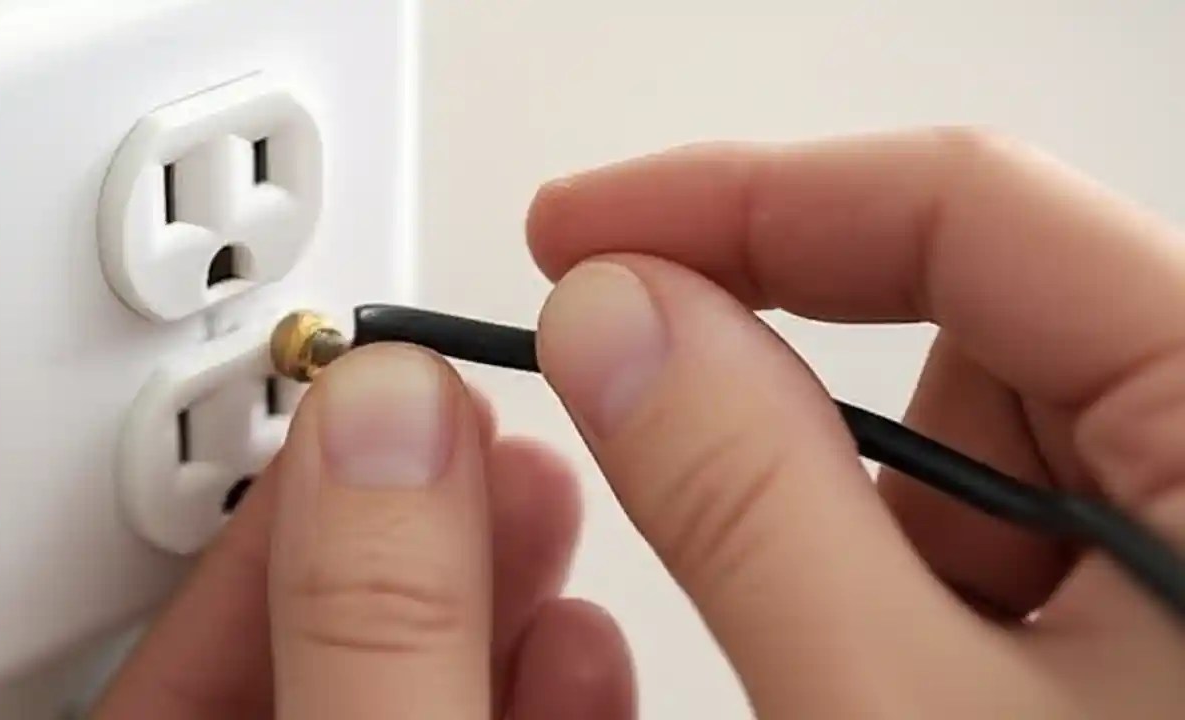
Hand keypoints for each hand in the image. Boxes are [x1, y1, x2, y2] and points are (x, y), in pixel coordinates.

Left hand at [93, 347, 634, 717]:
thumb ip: (374, 616)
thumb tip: (387, 416)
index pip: (177, 633)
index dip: (290, 490)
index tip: (381, 387)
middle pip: (308, 640)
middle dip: (408, 516)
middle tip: (470, 421)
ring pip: (410, 688)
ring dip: (491, 591)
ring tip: (545, 497)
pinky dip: (543, 691)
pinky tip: (582, 642)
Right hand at [528, 129, 1184, 717]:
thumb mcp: (893, 708)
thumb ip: (749, 503)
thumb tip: (614, 318)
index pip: (970, 208)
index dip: (742, 201)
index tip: (581, 235)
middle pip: (980, 326)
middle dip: (808, 404)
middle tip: (658, 443)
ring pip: (984, 445)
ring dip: (867, 525)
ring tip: (842, 667)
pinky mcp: (1161, 616)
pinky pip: (1011, 534)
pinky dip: (913, 585)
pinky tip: (894, 680)